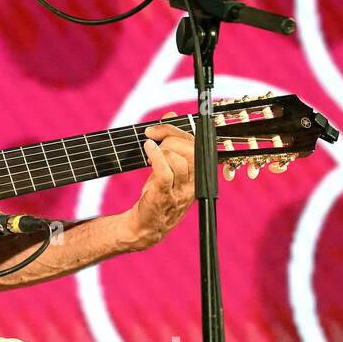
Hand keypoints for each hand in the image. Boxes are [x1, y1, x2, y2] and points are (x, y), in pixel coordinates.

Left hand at [121, 111, 194, 249]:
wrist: (144, 227)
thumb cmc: (156, 194)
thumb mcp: (167, 166)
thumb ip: (171, 142)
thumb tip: (172, 114)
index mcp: (198, 174)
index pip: (197, 144)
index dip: (178, 130)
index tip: (158, 128)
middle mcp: (194, 182)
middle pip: (191, 150)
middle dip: (170, 137)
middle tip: (152, 139)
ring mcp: (180, 191)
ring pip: (179, 159)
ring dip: (161, 150)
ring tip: (150, 152)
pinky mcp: (165, 196)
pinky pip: (166, 172)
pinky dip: (157, 157)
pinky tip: (148, 149)